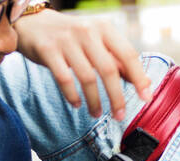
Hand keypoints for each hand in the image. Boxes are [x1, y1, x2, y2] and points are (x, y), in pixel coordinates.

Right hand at [14, 8, 151, 119]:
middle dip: (116, 97)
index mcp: (104, 28)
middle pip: (109, 69)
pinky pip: (64, 79)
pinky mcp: (49, 50)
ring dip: (94, 101)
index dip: (139, 78)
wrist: (34, 24)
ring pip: (87, 77)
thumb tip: (142, 83)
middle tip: (119, 116)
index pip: (127, 54)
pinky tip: (77, 104)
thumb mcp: (96, 42)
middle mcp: (87, 31)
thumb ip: (117, 60)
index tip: (146, 98)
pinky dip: (72, 96)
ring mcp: (67, 40)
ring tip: (96, 113)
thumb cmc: (71, 38)